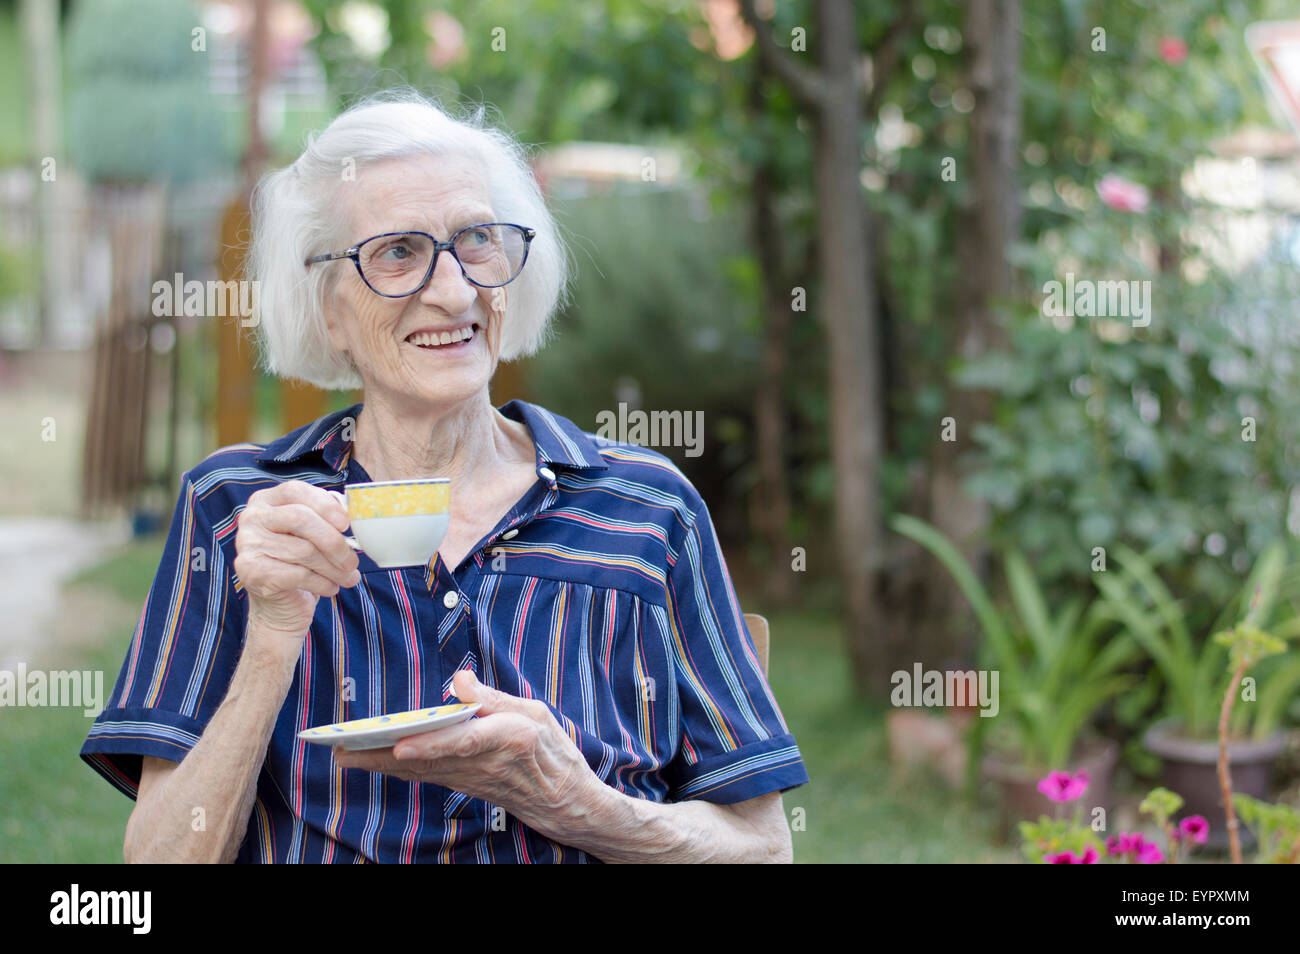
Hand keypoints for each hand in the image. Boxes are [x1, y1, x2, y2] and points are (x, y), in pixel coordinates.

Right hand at [233, 480, 360, 638]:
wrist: (280, 603)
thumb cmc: (300, 562)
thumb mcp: (312, 534)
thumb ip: (326, 516)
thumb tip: (349, 508)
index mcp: (265, 500)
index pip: (295, 490)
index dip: (325, 505)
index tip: (346, 524)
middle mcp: (251, 518)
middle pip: (301, 519)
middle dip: (334, 542)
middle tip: (352, 560)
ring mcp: (247, 544)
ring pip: (303, 550)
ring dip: (334, 568)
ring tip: (347, 577)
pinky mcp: (251, 571)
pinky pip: (298, 574)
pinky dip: (322, 583)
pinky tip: (330, 587)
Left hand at [334, 670, 600, 842]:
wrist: (563, 800)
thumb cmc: (551, 751)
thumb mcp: (537, 712)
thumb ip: (495, 697)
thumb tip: (458, 680)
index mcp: (509, 738)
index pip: (465, 741)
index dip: (432, 745)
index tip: (402, 745)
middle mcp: (484, 763)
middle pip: (427, 761)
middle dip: (383, 757)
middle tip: (342, 750)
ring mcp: (470, 779)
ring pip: (419, 772)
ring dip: (380, 766)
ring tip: (345, 755)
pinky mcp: (463, 786)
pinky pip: (425, 778)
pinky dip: (397, 771)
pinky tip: (373, 763)